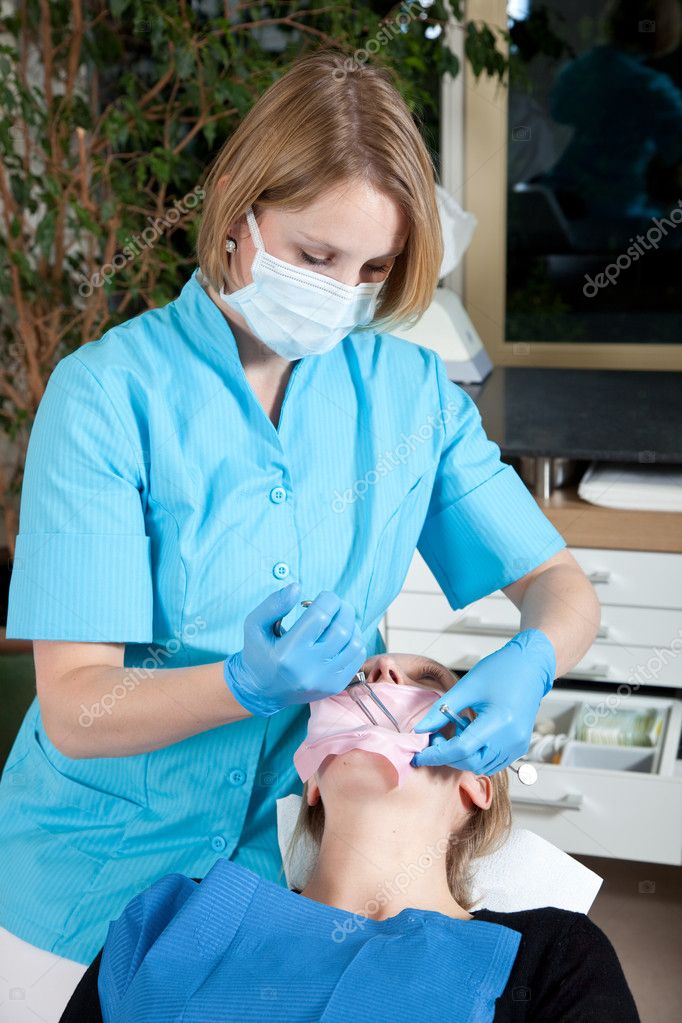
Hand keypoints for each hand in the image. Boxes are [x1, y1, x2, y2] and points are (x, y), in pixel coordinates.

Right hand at [224, 582, 365, 715]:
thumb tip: (296, 587)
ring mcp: (324, 680)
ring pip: (354, 642)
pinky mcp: (335, 686)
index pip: (320, 616)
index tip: (323, 596)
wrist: (263, 692)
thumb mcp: (255, 625)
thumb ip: (273, 604)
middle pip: (341, 628)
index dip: (327, 599)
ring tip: (338, 619)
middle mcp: (308, 669)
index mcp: (287, 653)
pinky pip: (358, 656)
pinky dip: (354, 640)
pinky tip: (342, 636)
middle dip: (342, 608)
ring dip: (350, 624)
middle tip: (334, 604)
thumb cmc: (259, 653)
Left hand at [411, 628, 555, 774]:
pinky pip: (493, 762)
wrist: (530, 666)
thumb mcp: (466, 687)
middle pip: (471, 762)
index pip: (462, 749)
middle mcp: (512, 739)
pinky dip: (476, 756)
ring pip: (482, 766)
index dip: (437, 754)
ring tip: (455, 733)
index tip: (420, 755)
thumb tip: (421, 729)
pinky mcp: (519, 746)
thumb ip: (441, 711)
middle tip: (435, 738)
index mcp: (500, 721)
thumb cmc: (502, 670)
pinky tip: (470, 736)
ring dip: (462, 757)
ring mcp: (518, 745)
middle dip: (448, 756)